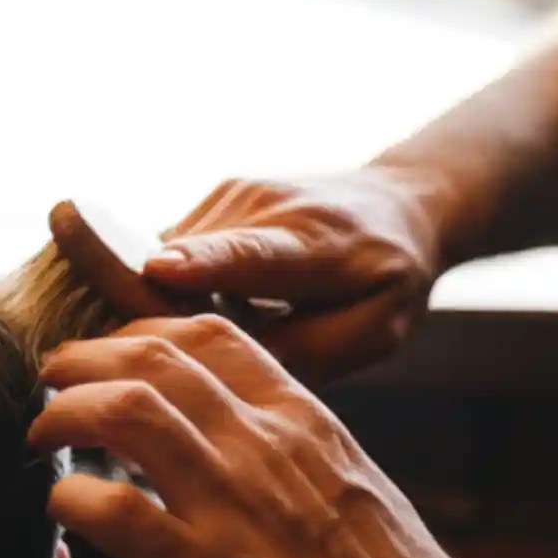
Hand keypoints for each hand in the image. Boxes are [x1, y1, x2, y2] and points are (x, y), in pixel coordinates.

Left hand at [30, 314, 465, 557]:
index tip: (111, 345)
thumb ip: (285, 448)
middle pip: (156, 358)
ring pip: (128, 410)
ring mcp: (236, 505)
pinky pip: (118, 511)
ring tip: (44, 430)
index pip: (213, 336)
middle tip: (55, 374)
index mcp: (302, 421)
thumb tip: (218, 428)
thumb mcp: (345, 484)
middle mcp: (267, 446)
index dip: (142, 328)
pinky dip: (76, 500)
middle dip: (88, 356)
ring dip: (68, 411)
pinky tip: (66, 508)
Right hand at [144, 170, 437, 384]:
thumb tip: (229, 365)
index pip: (250, 253)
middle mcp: (268, 204)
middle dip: (173, 311)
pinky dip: (192, 279)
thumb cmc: (389, 277)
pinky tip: (236, 290)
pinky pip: (179, 248)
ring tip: (242, 313)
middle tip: (202, 349)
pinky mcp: (217, 192)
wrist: (399, 202)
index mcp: (315, 244)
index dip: (203, 264)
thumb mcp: (376, 328)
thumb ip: (308, 351)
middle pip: (191, 267)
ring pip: (174, 259)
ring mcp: (237, 191)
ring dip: (185, 298)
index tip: (158, 270)